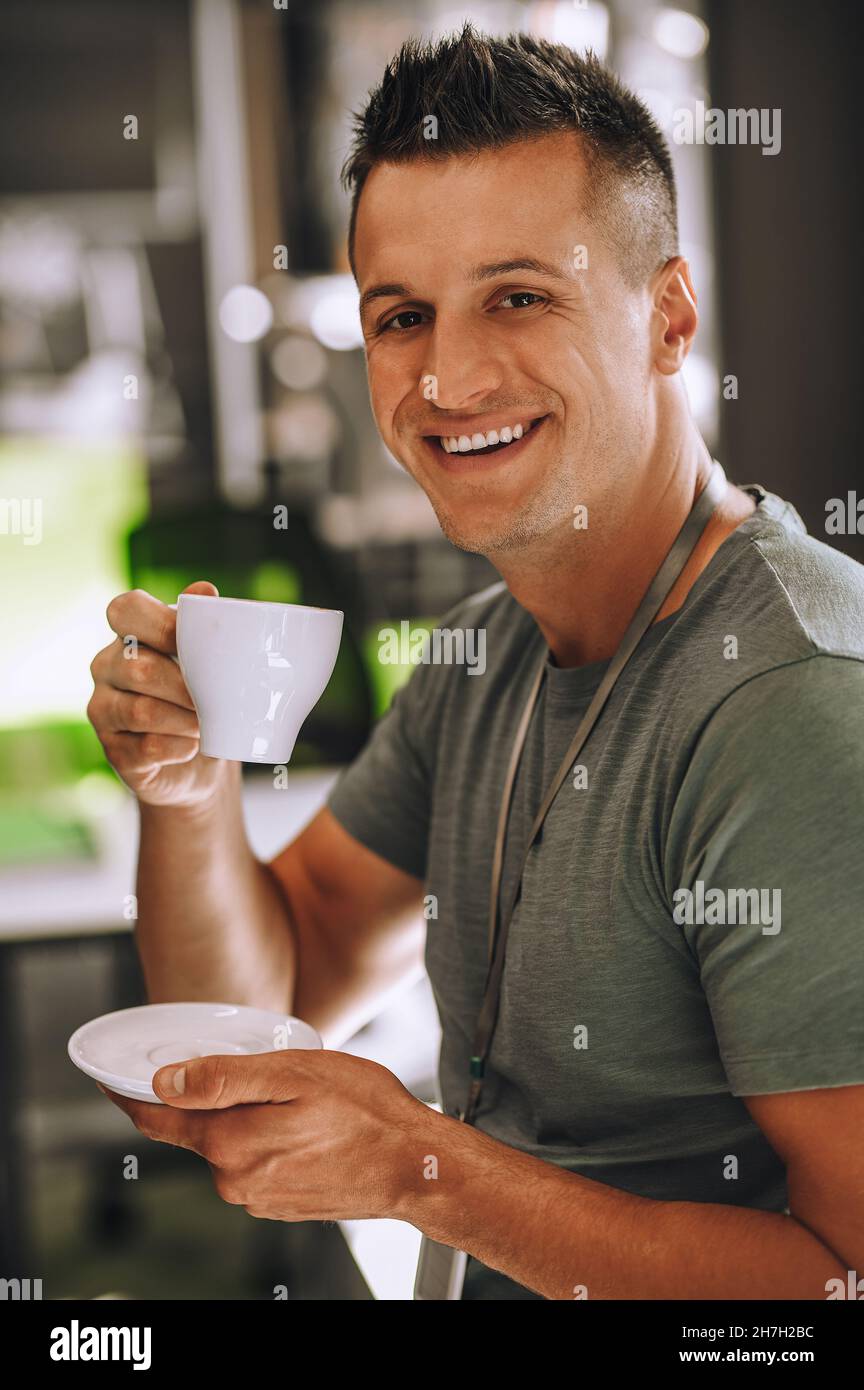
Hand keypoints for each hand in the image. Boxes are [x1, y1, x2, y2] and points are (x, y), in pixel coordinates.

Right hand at [88, 580, 228, 807]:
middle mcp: (106, 667)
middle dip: (187, 687)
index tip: (196, 645)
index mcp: (129, 634)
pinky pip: (147, 748)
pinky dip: (180, 748)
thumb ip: (204, 625)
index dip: (161, 624)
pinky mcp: (114, 751)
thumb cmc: (204, 696)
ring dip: (186, 720)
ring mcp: (103, 709)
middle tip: (218, 699)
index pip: (124, 610)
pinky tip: (192, 746)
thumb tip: (204, 591)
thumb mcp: (210, 659)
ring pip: (142, 712)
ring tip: (208, 724)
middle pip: (139, 668)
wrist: (201, 759)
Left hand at [97, 1049, 429, 1221]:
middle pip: (197, 1129)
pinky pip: (254, 1161)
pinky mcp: (279, 1203)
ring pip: (228, 1144)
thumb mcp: (294, 1073)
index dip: (130, 1096)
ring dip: (243, 1117)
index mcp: (231, 1143)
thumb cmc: (366, 1113)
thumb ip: (224, 1078)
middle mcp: (235, 1178)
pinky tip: (303, 1124)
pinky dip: (265, 1137)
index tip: (111, 1080)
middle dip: (209, 1097)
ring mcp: (257, 1196)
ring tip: (293, 1096)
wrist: (414, 1166)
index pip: (158, 1120)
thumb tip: (166, 1082)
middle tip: (254, 1067)